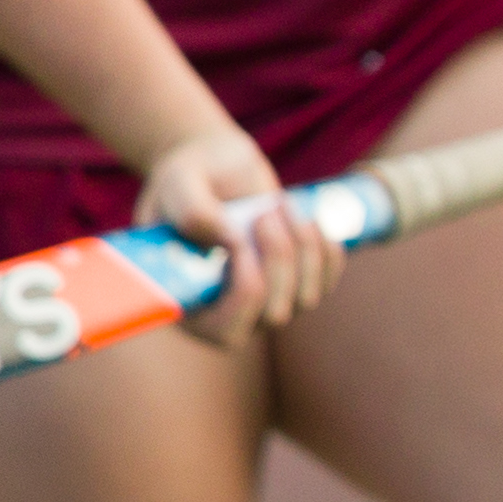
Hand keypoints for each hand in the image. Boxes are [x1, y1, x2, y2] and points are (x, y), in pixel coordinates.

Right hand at [134, 120, 338, 344]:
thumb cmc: (187, 180)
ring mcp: (267, 303)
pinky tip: (303, 219)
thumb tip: (232, 243)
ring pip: (305, 298)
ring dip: (301, 248)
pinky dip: (324, 248)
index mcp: (187, 302)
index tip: (240, 245)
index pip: (224, 333)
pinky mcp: (297, 285)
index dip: (244, 294)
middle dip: (277, 260)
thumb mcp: (176, 184)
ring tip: (279, 205)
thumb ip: (194, 213)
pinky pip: (326, 281)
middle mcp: (228, 314)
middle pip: (274, 314)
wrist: (218, 168)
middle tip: (265, 213)